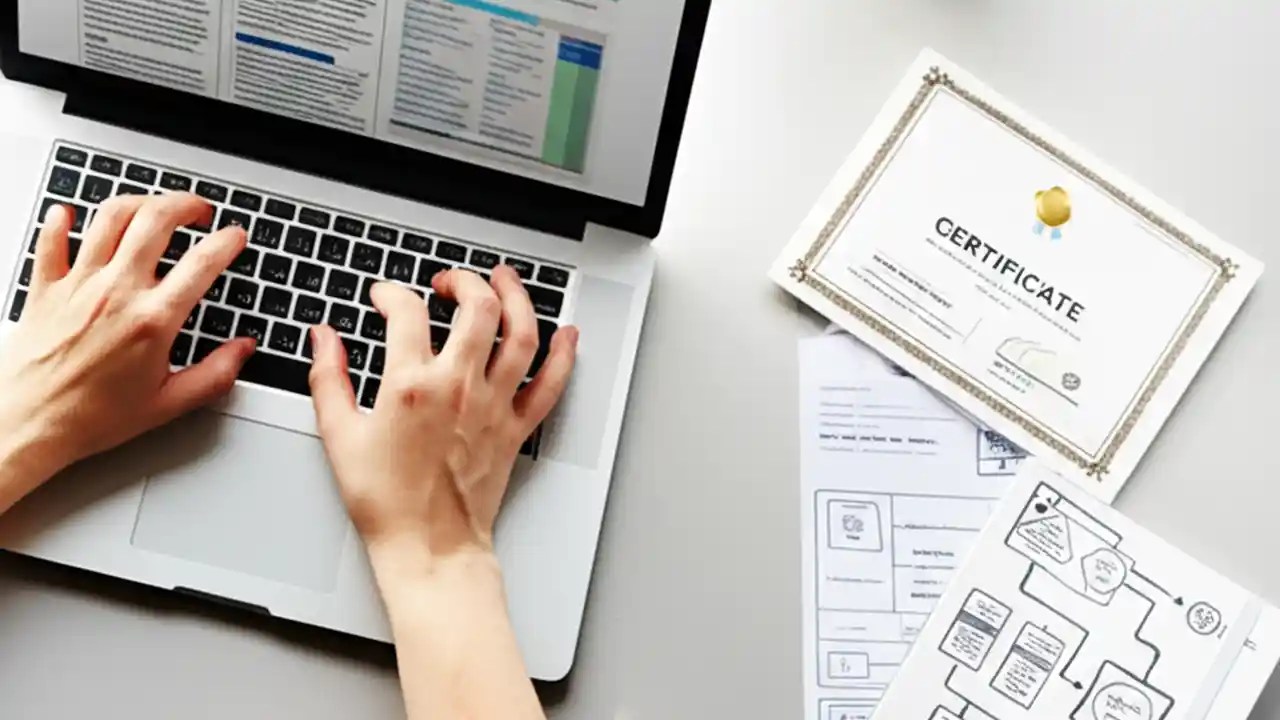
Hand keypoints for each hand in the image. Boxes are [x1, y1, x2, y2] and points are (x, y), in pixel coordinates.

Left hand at [0, 194, 255, 509]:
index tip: (235, 237)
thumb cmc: (91, 418)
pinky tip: (71, 214)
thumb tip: (242, 349)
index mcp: (152, 321)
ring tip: (153, 207)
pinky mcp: (46, 287)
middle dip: (186, 204)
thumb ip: (215, 374)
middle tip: (199, 210)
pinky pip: (52, 239)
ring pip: (110, 217)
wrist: (27, 423)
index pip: (202, 263)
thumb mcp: (168, 404)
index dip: (227, 242)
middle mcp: (116, 292)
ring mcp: (78, 284)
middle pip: (155, 220)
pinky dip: (61, 220)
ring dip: (139, 201)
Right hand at [307, 266, 577, 563]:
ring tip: (505, 280)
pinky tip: (567, 334)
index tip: (386, 296)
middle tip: (449, 281)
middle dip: (463, 281)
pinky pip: (550, 385)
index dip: (392, 293)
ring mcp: (493, 406)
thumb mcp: (339, 435)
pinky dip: (564, 355)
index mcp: (411, 386)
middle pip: (476, 308)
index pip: (407, 312)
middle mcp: (458, 387)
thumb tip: (323, 338)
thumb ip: (329, 378)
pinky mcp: (515, 429)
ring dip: (517, 298)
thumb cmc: (386, 501)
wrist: (427, 546)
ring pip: (521, 334)